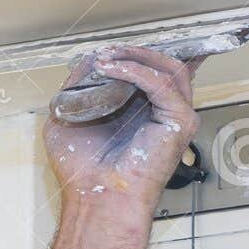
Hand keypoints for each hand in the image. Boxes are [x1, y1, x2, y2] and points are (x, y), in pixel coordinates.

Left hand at [44, 45, 202, 209]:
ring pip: (170, 68)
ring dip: (136, 56)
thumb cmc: (84, 169)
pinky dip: (137, 71)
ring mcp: (176, 116)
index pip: (152, 70)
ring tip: (109, 58)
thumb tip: (91, 58)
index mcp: (144, 110)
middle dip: (134, 51)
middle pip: (165, 63)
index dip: (133, 55)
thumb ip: (79, 85)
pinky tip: (112, 70)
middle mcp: (163, 111)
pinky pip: (163, 83)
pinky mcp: (180, 121)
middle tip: (108, 52)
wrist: (95, 197)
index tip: (107, 50)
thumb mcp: (69, 114)